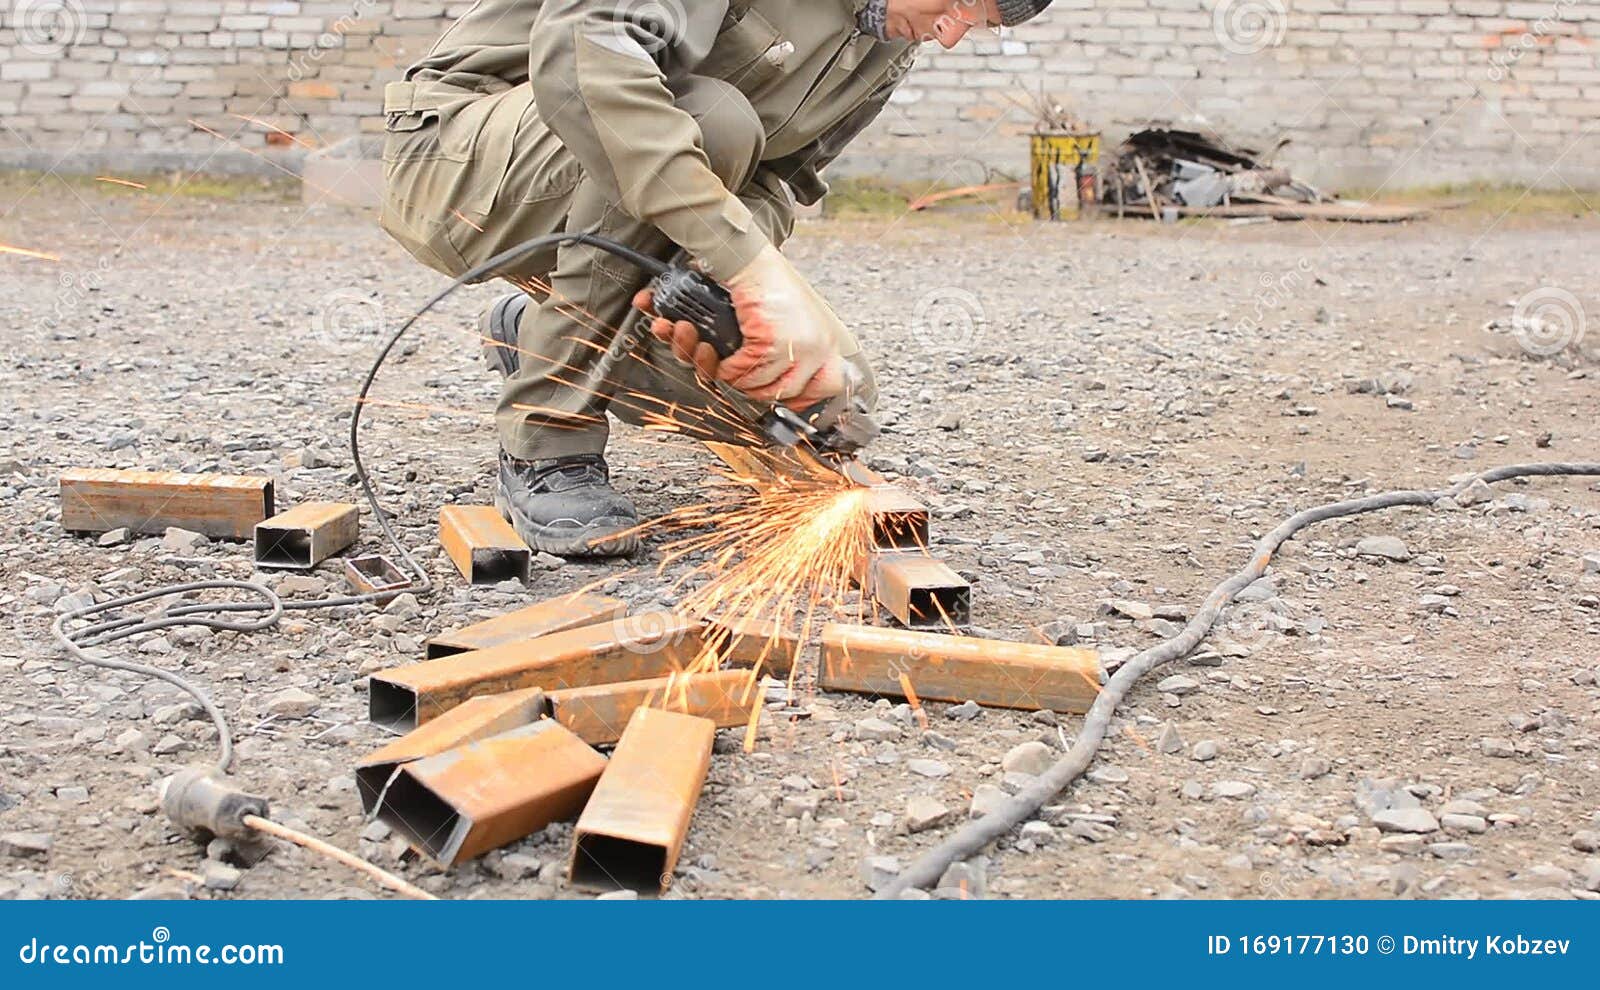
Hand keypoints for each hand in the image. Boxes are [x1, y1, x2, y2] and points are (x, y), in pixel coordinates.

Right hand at [633, 245, 849, 407]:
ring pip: (758, 387)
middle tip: (735, 370)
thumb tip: (782, 384)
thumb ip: (793, 350)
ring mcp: (797, 348)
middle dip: (754, 388)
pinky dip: (721, 366)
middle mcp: (817, 348)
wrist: (748, 259)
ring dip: (732, 376)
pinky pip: (739, 374)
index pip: (827, 386)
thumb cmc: (765, 283)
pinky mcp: (771, 344)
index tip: (783, 398)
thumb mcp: (793, 320)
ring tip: (717, 355)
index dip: (802, 397)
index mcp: (826, 342)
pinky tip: (713, 349)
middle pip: (785, 393)